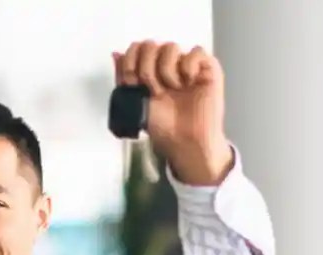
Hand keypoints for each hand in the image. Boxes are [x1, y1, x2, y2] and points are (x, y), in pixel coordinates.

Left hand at [114, 40, 232, 184]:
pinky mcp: (207, 67)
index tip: (133, 84)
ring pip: (170, 47)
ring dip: (166, 71)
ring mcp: (186, 64)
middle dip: (146, 70)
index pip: (135, 48)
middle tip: (154, 90)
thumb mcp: (134, 101)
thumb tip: (115, 53)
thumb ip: (124, 77)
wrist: (184, 140)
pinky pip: (196, 52)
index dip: (130, 64)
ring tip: (172, 89)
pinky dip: (188, 66)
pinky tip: (188, 82)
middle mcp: (167, 63)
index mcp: (148, 69)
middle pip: (150, 45)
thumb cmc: (162, 125)